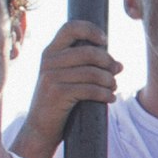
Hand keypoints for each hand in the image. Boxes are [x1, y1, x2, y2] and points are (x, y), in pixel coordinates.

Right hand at [15, 19, 119, 157]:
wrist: (39, 129)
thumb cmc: (59, 102)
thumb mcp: (66, 78)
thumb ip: (84, 66)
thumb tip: (118, 64)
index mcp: (50, 51)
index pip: (70, 27)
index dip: (91, 30)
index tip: (104, 41)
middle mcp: (48, 61)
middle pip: (89, 52)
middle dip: (109, 62)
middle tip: (117, 71)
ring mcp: (51, 77)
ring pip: (93, 72)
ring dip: (110, 81)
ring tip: (113, 87)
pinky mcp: (57, 93)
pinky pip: (90, 89)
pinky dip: (105, 94)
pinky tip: (110, 99)